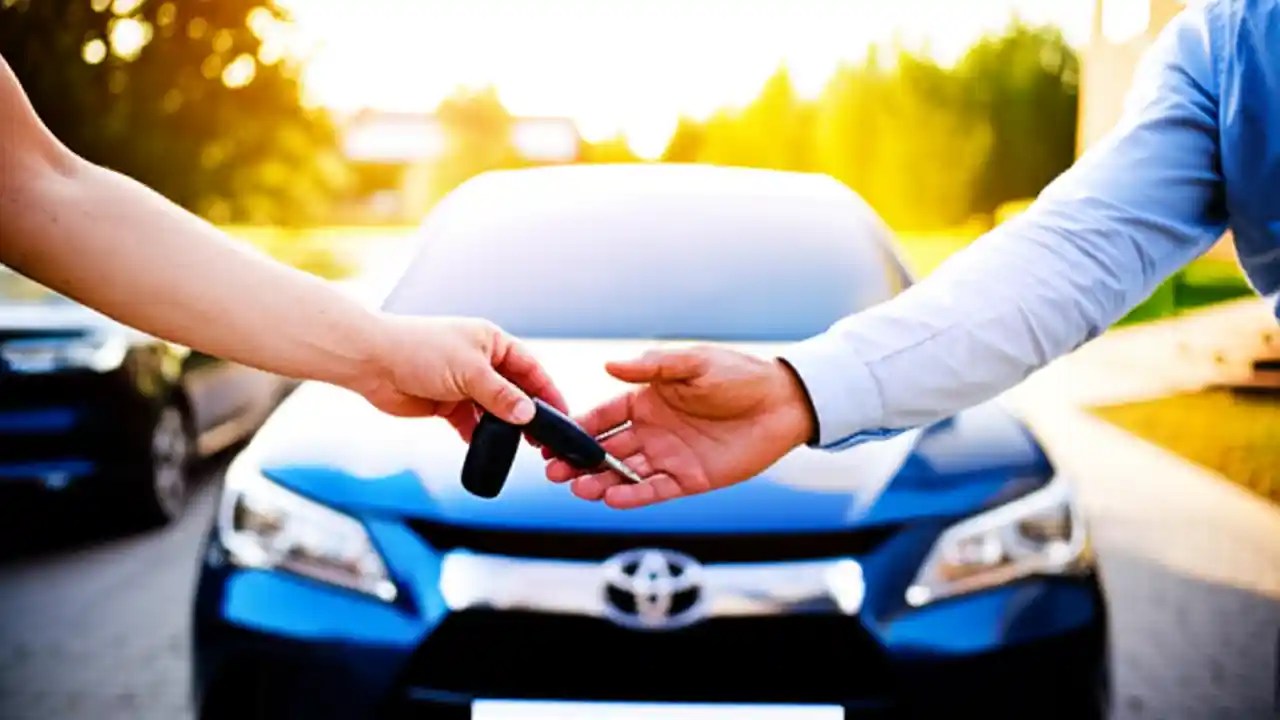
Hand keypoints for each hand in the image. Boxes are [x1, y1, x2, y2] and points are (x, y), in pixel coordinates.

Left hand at [344, 314, 567, 440]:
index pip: (530, 368)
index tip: (562, 414)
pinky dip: (477, 435)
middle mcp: (480, 361)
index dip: (547, 391)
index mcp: (491, 342)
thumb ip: (502, 396)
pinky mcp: (446, 403)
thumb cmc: (419, 350)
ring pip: (493, 410)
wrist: (372, 362)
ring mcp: (463, 383)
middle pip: (514, 391)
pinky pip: (470, 423)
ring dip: (502, 427)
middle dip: (527, 415)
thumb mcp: (470, 372)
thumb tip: (528, 415)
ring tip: (517, 448)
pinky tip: (485, 447)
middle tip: (542, 439)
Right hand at [544, 345, 815, 507]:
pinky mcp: (690, 479)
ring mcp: (669, 457)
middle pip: (606, 449)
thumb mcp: (692, 363)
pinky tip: (611, 499)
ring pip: (624, 474)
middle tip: (554, 472)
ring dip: (600, 482)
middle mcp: (652, 431)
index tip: (552, 438)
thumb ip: (651, 368)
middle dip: (578, 461)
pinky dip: (633, 496)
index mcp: (647, 400)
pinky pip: (654, 491)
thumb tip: (610, 366)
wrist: (782, 402)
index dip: (578, 428)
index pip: (603, 416)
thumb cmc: (738, 376)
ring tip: (578, 488)